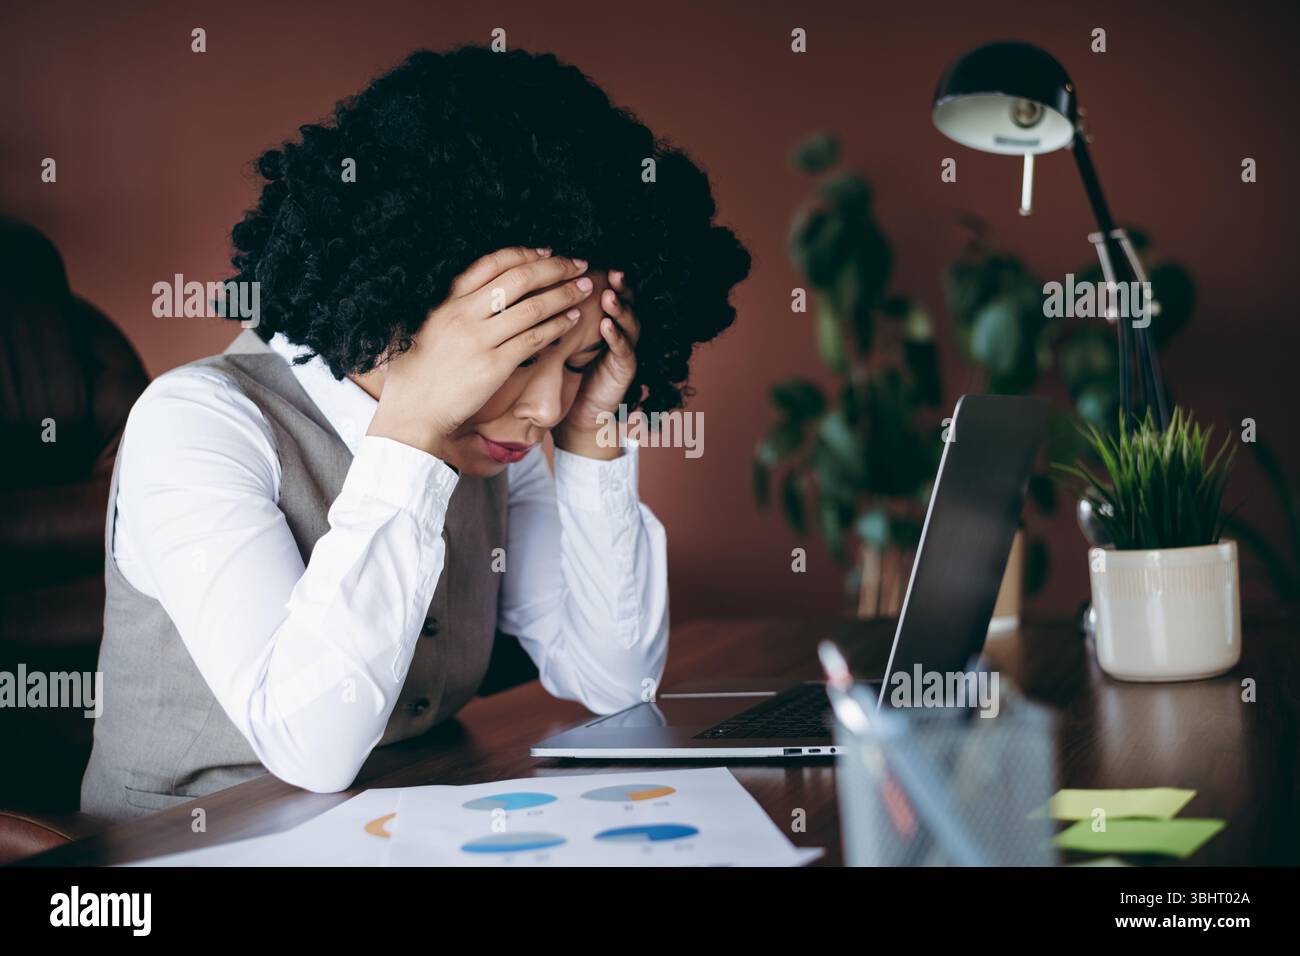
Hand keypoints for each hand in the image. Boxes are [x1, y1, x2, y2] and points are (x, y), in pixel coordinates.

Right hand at [368, 246, 594, 456]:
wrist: (412, 413)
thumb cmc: (416, 375)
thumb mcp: (424, 327)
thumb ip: (450, 307)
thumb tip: (476, 291)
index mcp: (447, 301)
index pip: (491, 263)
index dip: (524, 254)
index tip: (547, 252)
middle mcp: (464, 314)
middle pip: (519, 279)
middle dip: (555, 268)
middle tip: (578, 264)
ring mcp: (480, 340)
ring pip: (533, 307)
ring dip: (564, 294)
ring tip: (585, 287)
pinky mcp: (494, 366)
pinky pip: (534, 339)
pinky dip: (557, 326)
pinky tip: (572, 319)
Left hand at [555, 269, 639, 456]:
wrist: (575, 415)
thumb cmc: (562, 375)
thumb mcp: (552, 340)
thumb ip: (547, 316)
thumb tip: (518, 290)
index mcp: (598, 318)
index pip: (602, 289)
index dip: (597, 275)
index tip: (586, 261)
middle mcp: (616, 329)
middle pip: (623, 299)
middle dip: (619, 285)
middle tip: (612, 272)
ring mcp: (623, 349)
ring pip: (629, 322)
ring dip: (619, 307)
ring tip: (608, 296)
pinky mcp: (625, 370)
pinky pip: (624, 350)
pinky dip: (617, 337)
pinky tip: (607, 326)